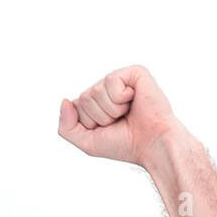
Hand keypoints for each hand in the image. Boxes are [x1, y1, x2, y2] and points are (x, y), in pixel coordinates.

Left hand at [57, 65, 183, 167]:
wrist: (151, 144)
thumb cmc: (123, 143)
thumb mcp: (86, 141)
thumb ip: (66, 127)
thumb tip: (65, 100)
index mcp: (96, 103)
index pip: (74, 106)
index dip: (88, 123)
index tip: (107, 128)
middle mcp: (107, 89)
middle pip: (83, 98)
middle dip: (99, 116)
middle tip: (119, 121)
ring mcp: (121, 80)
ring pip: (95, 91)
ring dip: (110, 109)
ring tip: (127, 112)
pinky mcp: (135, 72)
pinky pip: (111, 81)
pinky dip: (119, 98)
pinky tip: (133, 100)